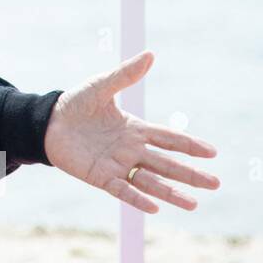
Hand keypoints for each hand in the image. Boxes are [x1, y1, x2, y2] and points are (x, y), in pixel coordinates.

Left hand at [43, 50, 219, 212]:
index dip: (189, 145)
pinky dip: (138, 199)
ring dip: (171, 193)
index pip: (169, 138)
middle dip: (190, 174)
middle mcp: (131, 150)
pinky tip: (155, 208)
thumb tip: (150, 54)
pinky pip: (123, 190)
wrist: (46, 122)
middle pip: (167, 164)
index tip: (212, 152)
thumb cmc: (75, 104)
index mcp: (135, 129)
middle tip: (216, 184)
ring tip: (194, 204)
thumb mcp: (101, 86)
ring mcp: (118, 165)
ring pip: (150, 181)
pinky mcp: (100, 176)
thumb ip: (125, 74)